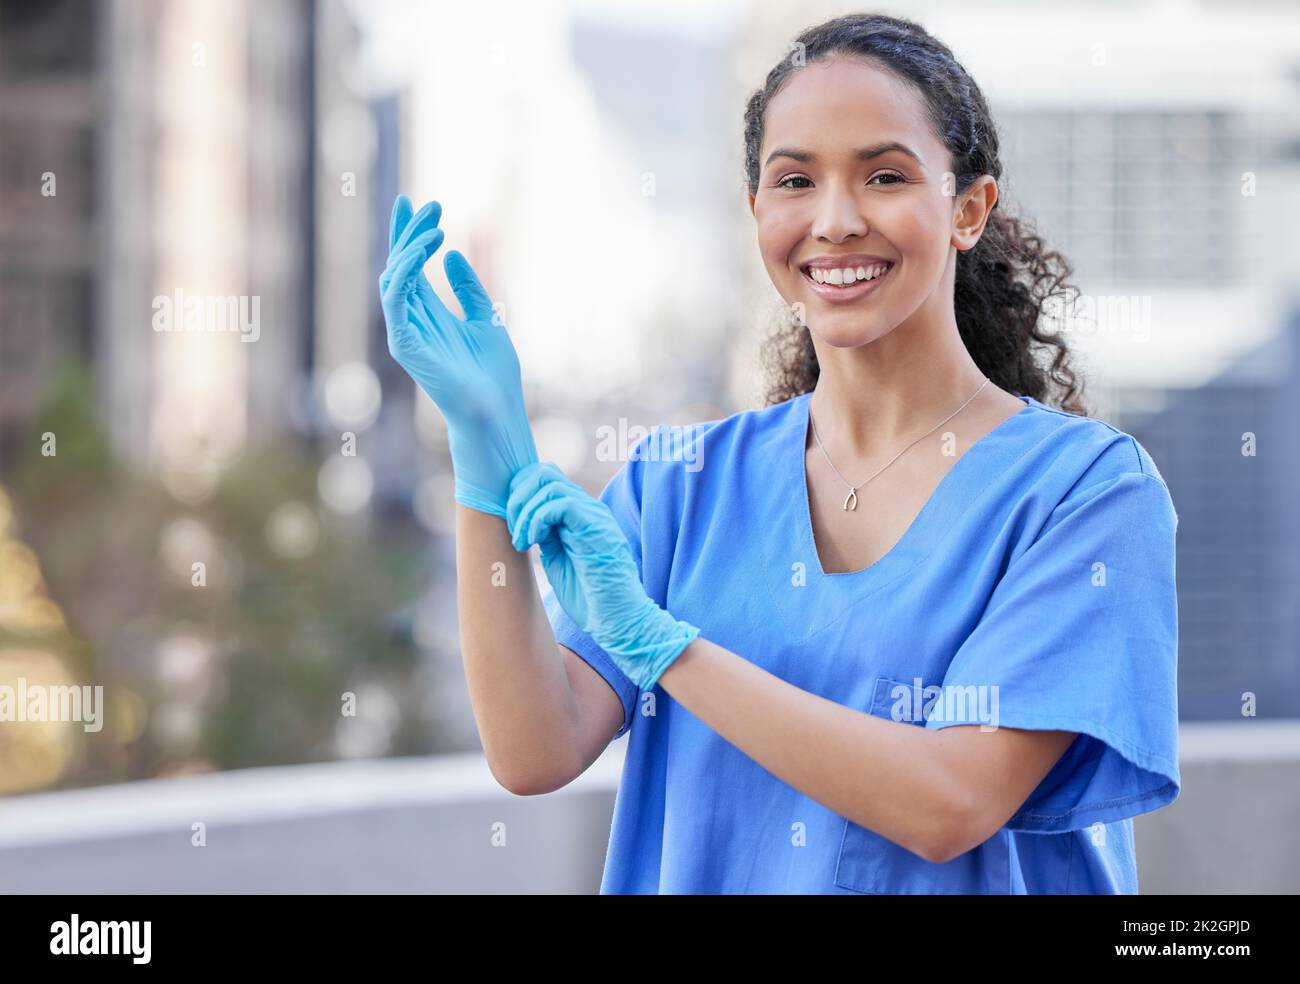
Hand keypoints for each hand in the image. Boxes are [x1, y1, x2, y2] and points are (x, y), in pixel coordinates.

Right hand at [379, 194, 537, 517]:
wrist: (496, 411)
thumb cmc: (494, 374)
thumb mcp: (486, 318)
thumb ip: (468, 288)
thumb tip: (452, 253)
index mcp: (430, 315)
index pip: (413, 267)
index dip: (411, 235)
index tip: (419, 204)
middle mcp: (412, 321)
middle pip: (400, 266)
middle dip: (410, 232)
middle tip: (429, 205)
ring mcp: (404, 332)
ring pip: (395, 278)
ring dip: (411, 247)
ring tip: (434, 226)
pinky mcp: (403, 344)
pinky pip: (395, 299)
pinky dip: (406, 270)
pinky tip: (425, 249)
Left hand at [506, 461, 699, 690]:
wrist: (619, 621)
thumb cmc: (590, 598)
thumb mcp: (558, 559)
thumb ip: (545, 535)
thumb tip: (524, 519)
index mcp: (578, 515)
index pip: (545, 479)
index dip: (519, 494)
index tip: (512, 527)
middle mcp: (587, 508)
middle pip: (543, 472)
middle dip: (517, 497)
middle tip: (514, 531)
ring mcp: (593, 515)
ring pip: (548, 483)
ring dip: (525, 510)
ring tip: (521, 541)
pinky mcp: (596, 527)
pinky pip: (561, 503)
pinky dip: (538, 519)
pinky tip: (532, 542)